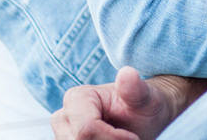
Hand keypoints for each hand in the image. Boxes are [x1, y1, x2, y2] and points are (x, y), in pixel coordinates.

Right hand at [51, 68, 195, 139]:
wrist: (141, 117)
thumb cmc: (143, 105)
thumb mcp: (145, 98)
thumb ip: (136, 88)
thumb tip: (127, 72)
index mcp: (77, 98)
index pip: (86, 130)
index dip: (113, 138)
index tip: (134, 137)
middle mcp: (63, 117)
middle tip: (128, 137)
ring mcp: (62, 133)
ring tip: (120, 137)